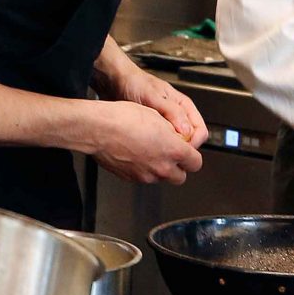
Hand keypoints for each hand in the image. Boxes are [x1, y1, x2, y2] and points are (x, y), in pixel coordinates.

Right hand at [86, 99, 205, 184]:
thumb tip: (176, 136)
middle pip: (181, 177)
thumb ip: (173, 132)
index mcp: (173, 151)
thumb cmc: (123, 119)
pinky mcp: (131, 178)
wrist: (98, 129)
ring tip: (149, 151)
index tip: (187, 150)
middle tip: (170, 154)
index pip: (196, 163)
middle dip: (178, 167)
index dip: (192, 155)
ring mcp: (146, 176)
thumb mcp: (157, 116)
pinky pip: (144, 177)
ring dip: (160, 168)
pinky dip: (143, 169)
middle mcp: (162, 168)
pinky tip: (135, 154)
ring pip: (161, 178)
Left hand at [111, 65, 208, 147]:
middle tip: (167, 152)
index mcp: (184, 106)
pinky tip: (148, 147)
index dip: (193, 143)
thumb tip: (187, 130)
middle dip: (182, 148)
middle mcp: (178, 116)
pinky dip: (158, 148)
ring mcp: (166, 123)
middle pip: (190, 140)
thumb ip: (171, 111)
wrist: (116, 82)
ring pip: (176, 144)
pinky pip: (162, 144)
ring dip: (169, 149)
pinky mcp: (154, 129)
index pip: (200, 131)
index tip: (181, 150)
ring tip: (156, 149)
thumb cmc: (136, 83)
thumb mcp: (154, 97)